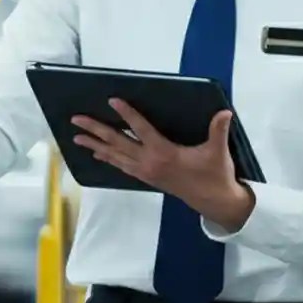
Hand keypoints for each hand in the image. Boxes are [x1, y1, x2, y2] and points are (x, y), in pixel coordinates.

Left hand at [71, 98, 254, 230]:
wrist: (213, 201)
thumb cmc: (215, 174)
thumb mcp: (217, 151)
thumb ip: (218, 130)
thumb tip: (225, 112)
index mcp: (164, 153)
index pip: (141, 129)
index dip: (127, 114)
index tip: (112, 101)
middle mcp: (149, 162)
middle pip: (117, 142)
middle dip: (96, 130)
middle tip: (76, 119)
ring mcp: (145, 171)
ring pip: (115, 155)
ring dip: (95, 145)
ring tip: (76, 137)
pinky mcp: (146, 178)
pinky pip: (121, 166)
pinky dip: (108, 158)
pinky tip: (97, 153)